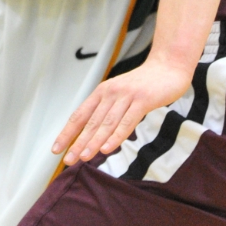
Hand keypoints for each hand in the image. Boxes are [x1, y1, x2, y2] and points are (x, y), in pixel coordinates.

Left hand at [53, 57, 193, 165]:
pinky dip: (116, 136)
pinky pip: (126, 122)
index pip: (79, 115)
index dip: (67, 133)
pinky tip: (107, 148)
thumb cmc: (145, 84)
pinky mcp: (142, 100)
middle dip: (77, 143)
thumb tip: (97, 138)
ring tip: (83, 157)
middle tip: (67, 159)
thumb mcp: (121, 95)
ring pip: (106, 124)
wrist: (169, 66)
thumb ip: (110, 112)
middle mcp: (110, 93)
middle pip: (90, 123)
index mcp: (102, 92)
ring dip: (93, 142)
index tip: (56, 149)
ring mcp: (126, 96)